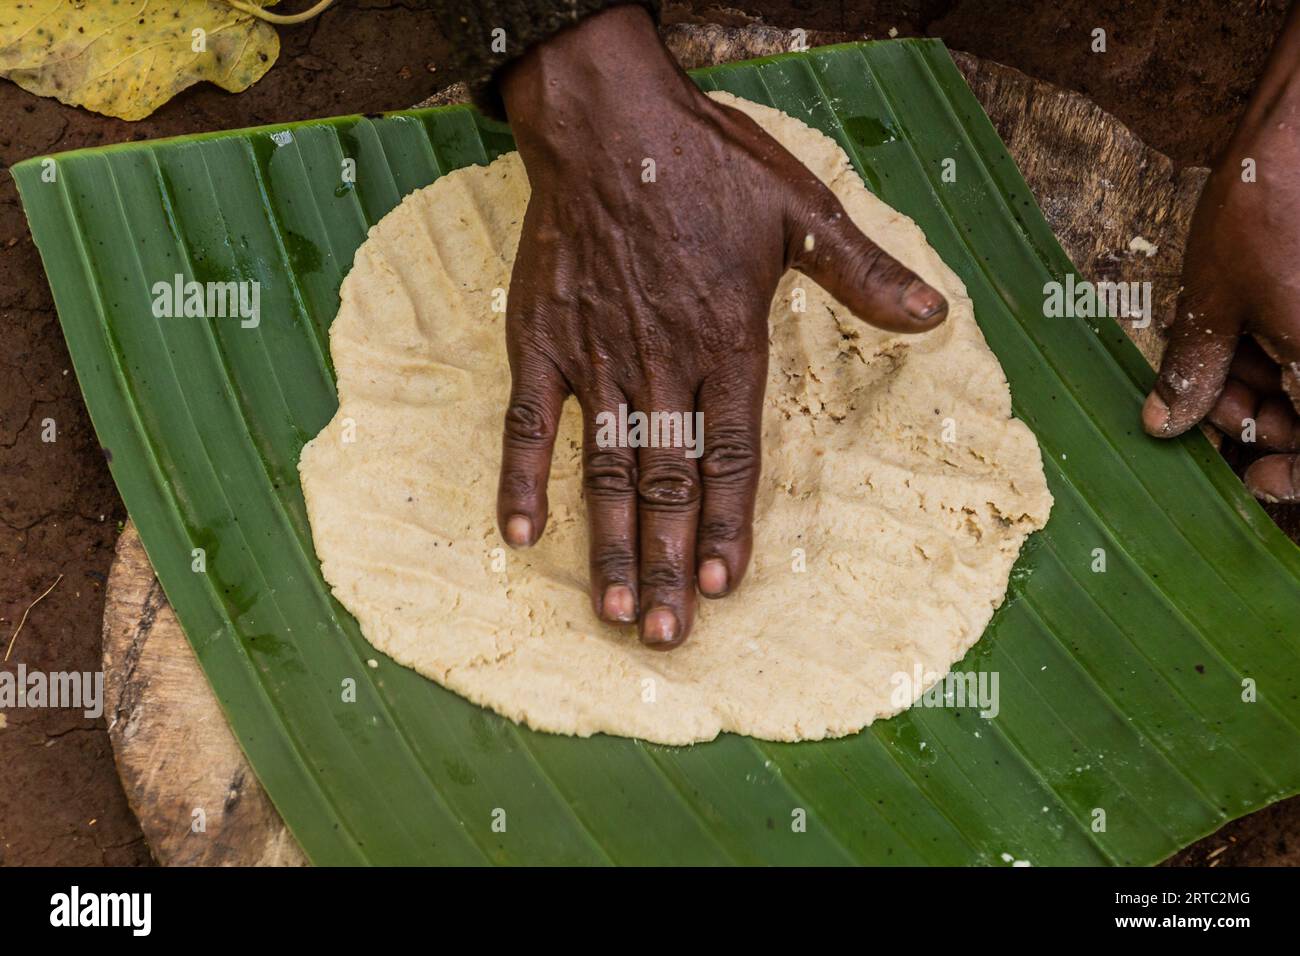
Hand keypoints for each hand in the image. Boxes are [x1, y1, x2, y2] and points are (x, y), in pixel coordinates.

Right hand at [494, 6, 947, 647]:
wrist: (608, 119)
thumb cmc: (706, 162)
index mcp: (725, 338)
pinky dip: (522, 475)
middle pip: (665, 479)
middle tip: (667, 631)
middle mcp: (660, 360)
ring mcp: (594, 354)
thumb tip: (936, 316)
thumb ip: (863, 273)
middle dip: (667, 561)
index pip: (730, 453)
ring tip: (613, 606)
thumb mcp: (801, 208)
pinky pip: (527, 419)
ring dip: (607, 541)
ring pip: (602, 465)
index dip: (726, 523)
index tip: (723, 584)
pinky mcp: (541, 338)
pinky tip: (520, 532)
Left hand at [1142, 10, 1299, 501]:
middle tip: (1211, 404)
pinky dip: (1277, 351)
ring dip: (1264, 387)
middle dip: (1263, 420)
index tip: (1249, 476)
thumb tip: (1163, 425)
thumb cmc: (1267, 205)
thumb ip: (1196, 369)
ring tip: (1218, 359)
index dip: (1291, 478)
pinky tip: (1243, 336)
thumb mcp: (1215, 298)